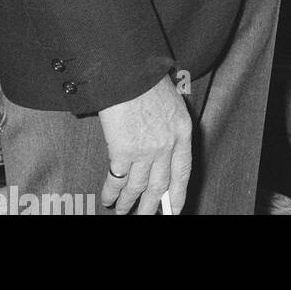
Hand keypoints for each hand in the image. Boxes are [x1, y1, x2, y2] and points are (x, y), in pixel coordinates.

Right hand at [98, 74, 192, 214]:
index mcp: (182, 131)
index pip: (182, 172)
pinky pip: (117, 181)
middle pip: (160, 186)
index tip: (174, 210)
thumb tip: (163, 150)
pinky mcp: (123, 152)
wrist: (129, 71)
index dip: (177, 194)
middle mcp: (167, 145)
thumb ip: (170, 127)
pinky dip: (111, 193)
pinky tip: (108, 198)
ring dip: (127, 203)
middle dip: (151, 207)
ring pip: (137, 189)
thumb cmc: (147, 80)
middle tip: (146, 217)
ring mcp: (146, 151)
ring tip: (122, 211)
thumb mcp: (171, 102)